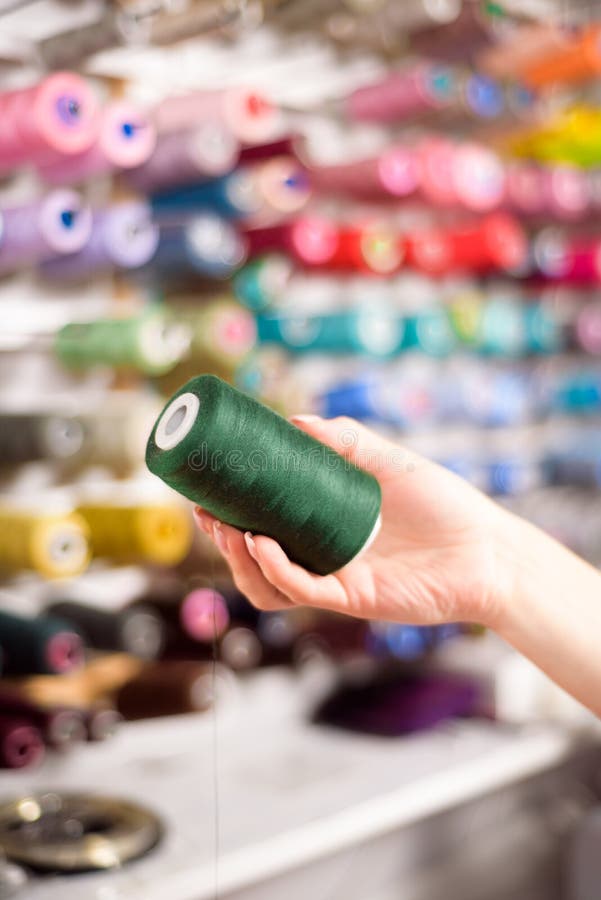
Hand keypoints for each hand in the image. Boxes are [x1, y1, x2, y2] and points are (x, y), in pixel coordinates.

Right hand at [194, 415, 514, 627]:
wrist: (490, 547)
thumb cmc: (444, 506)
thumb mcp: (388, 462)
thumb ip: (347, 441)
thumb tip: (296, 420)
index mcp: (324, 532)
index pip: (262, 532)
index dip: (228, 518)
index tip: (205, 493)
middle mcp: (324, 560)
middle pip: (255, 563)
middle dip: (223, 540)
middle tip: (206, 510)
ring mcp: (337, 582)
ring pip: (269, 585)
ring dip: (241, 560)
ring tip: (228, 528)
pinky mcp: (355, 598)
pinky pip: (303, 590)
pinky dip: (276, 569)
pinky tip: (260, 543)